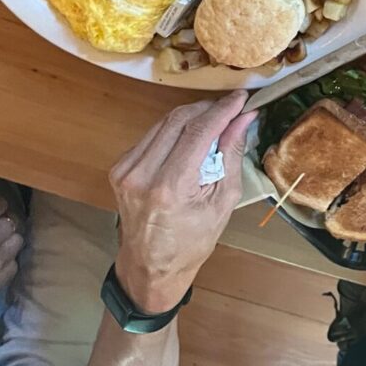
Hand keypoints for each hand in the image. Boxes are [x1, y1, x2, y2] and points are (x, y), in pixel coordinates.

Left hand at [109, 92, 255, 313]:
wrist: (150, 267)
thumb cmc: (193, 241)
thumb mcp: (223, 201)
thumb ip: (231, 155)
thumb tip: (245, 118)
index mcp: (170, 187)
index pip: (198, 131)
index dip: (222, 109)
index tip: (242, 98)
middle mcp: (142, 174)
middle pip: (179, 119)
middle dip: (208, 108)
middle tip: (232, 107)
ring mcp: (126, 170)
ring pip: (164, 123)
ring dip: (192, 115)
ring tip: (216, 119)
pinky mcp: (120, 168)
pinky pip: (152, 135)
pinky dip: (175, 129)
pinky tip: (192, 136)